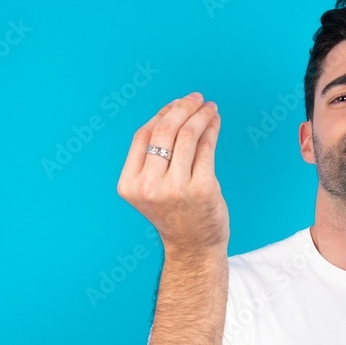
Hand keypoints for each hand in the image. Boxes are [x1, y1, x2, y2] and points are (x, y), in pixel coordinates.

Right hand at [117, 93, 227, 255]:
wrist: (194, 246)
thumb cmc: (175, 213)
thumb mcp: (151, 188)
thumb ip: (154, 157)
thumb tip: (172, 111)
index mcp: (130, 184)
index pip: (144, 136)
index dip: (161, 114)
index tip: (175, 104)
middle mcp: (150, 186)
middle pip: (165, 131)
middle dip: (182, 108)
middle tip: (195, 98)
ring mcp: (177, 188)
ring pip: (187, 136)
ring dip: (200, 115)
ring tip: (209, 107)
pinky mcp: (203, 189)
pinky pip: (206, 148)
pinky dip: (212, 129)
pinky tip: (215, 121)